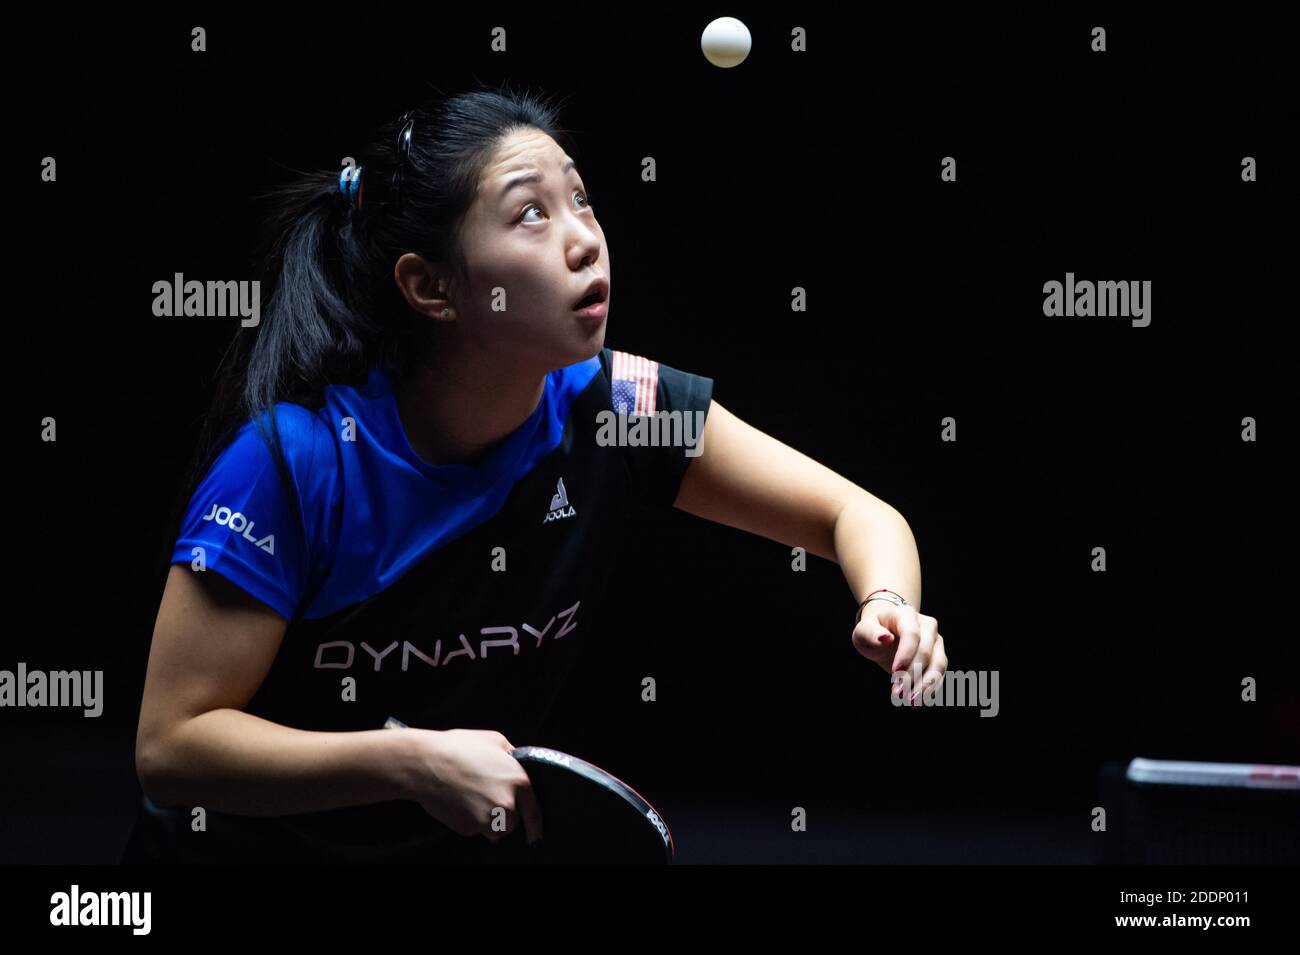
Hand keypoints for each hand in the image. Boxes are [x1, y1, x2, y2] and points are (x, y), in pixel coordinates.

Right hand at [402, 728, 542, 844]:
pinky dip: (468, 820)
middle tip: (487, 797)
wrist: (425, 763)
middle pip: (512, 823)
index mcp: (518, 781)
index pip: (534, 812)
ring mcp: (486, 819)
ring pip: (494, 830)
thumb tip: (519, 767)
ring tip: (472, 798)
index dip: (535, 826)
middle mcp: (506, 804)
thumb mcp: (495, 741)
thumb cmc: (459, 748)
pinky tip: (459, 801)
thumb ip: (513, 758)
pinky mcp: (467, 828)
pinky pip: (473, 829)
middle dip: (504, 815)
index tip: (535, 835)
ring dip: (488, 821)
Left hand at [851, 602, 947, 704]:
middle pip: (926, 651)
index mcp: (906, 615)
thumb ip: (871, 633)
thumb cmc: (873, 630)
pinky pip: (940, 674)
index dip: (906, 654)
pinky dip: (931, 689)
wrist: (886, 631)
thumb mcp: (863, 631)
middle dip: (913, 674)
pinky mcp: (939, 656)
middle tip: (898, 694)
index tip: (894, 672)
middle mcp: (927, 626)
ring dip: (926, 685)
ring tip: (911, 702)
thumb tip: (884, 638)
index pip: (912, 634)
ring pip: (938, 664)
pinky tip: (918, 702)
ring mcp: (936, 641)